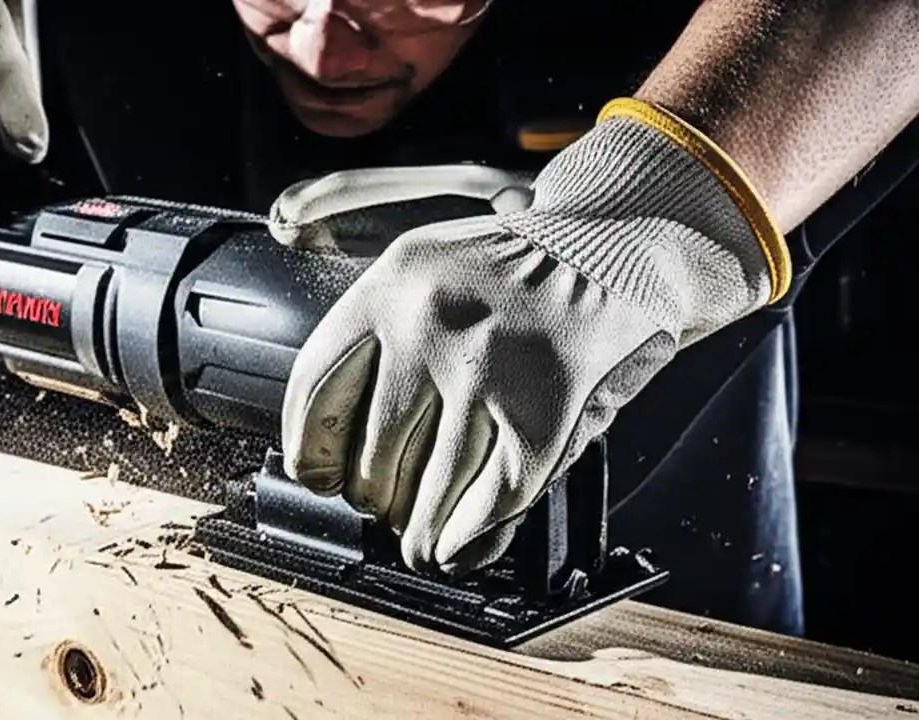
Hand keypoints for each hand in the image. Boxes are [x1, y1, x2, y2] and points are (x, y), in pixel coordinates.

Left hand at [273, 98, 789, 575]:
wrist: (620, 241)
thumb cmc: (514, 271)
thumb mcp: (428, 271)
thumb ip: (378, 343)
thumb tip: (328, 452)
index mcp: (391, 284)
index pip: (316, 390)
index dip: (309, 451)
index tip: (317, 477)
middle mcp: (431, 323)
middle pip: (374, 454)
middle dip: (377, 499)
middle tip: (388, 508)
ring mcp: (491, 368)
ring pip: (432, 488)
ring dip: (421, 533)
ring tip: (420, 544)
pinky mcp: (548, 408)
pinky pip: (494, 497)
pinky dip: (472, 533)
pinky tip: (460, 543)